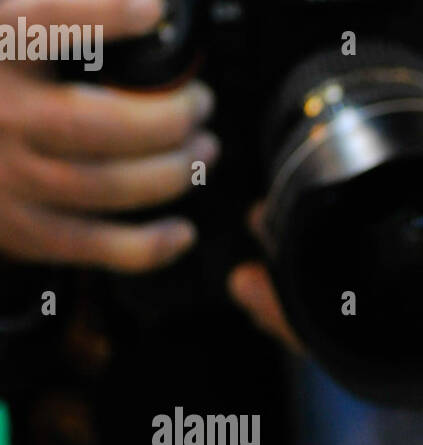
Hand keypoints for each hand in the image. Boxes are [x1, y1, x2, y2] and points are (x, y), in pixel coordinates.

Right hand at [0, 0, 218, 271]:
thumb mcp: (7, 36)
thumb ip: (56, 23)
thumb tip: (140, 9)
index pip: (40, 24)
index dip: (99, 15)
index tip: (150, 12)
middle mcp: (0, 115)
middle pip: (97, 124)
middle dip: (168, 119)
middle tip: (201, 105)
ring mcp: (10, 178)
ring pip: (108, 184)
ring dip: (173, 173)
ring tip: (204, 151)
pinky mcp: (23, 231)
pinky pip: (100, 245)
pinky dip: (152, 244)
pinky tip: (183, 231)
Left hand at [228, 138, 422, 393]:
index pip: (369, 343)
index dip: (300, 318)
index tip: (255, 277)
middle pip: (356, 362)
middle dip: (292, 319)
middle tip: (249, 271)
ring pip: (373, 366)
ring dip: (318, 328)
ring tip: (272, 282)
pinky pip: (400, 359)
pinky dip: (357, 333)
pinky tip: (332, 301)